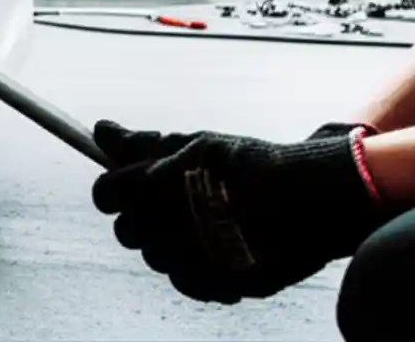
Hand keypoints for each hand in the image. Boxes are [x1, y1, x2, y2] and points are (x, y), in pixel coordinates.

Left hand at [91, 120, 383, 303]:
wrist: (314, 199)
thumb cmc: (250, 166)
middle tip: (174, 207)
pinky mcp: (217, 284)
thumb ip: (142, 143)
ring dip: (171, 243)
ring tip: (206, 224)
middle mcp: (168, 223)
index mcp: (156, 183)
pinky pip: (185, 282)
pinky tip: (219, 248)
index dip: (113, 191)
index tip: (127, 190)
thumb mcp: (195, 144)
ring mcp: (191, 258)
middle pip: (127, 231)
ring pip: (155, 258)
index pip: (106, 193)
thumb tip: (100, 130)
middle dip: (143, 219)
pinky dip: (197, 268)